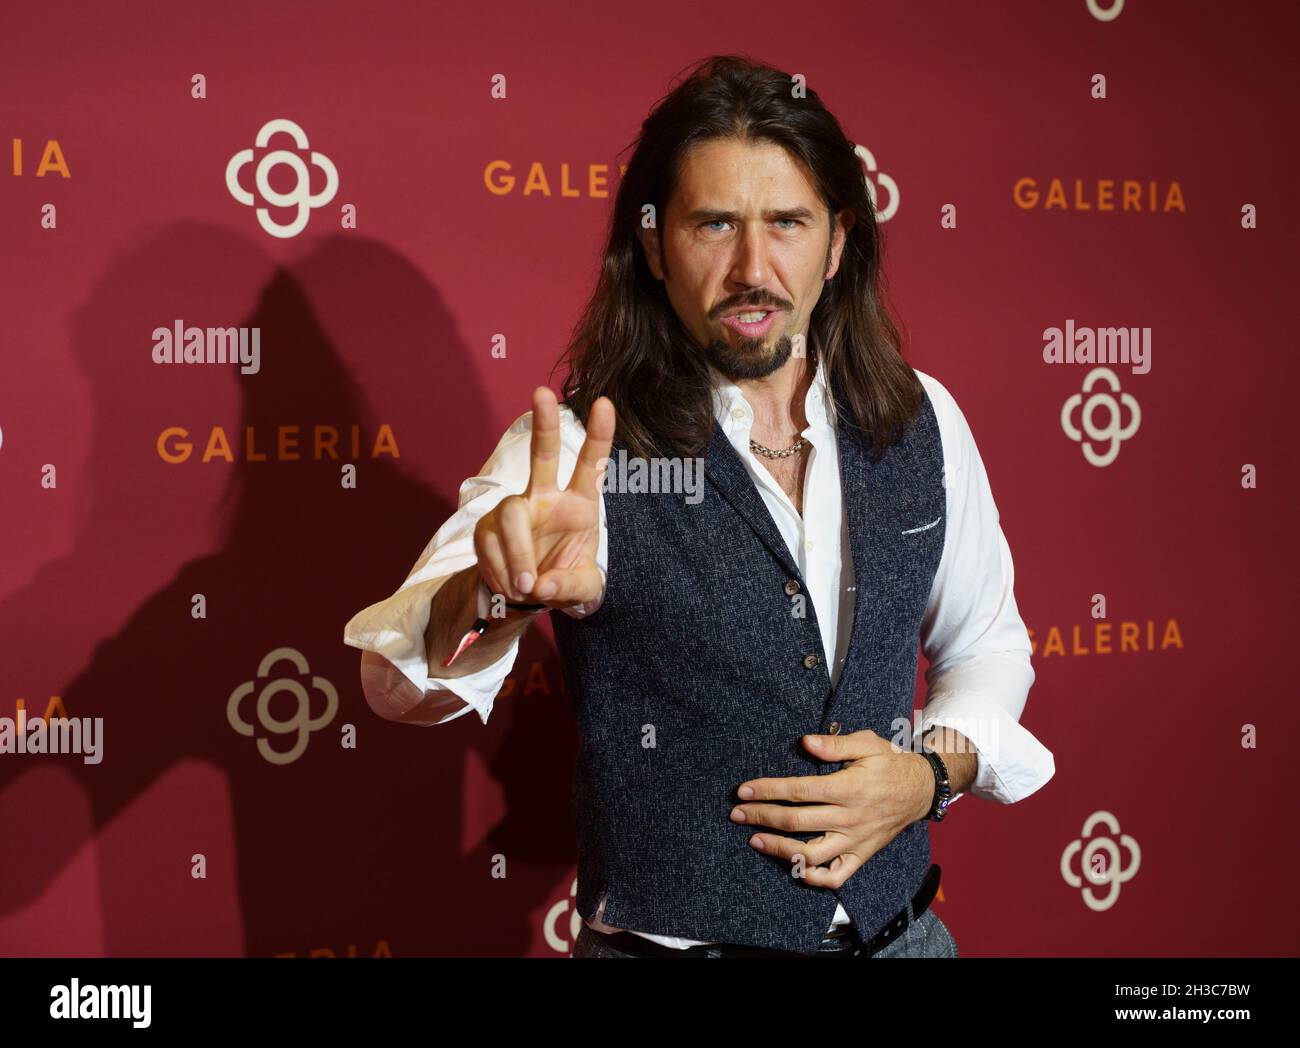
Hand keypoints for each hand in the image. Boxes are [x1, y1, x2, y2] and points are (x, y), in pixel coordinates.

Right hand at [474, 386, 614, 611]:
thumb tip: (542, 582)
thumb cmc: (562, 581)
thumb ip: (569, 586)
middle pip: (543, 456)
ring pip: (511, 516)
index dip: (599, 436)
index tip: (605, 404)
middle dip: (544, 424)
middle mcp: (547, 499)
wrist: (525, 597)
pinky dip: (501, 571)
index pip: (590, 466)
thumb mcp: (582, 592)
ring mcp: (515, 510)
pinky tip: (510, 586)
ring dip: (518, 554)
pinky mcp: (487, 528)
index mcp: (580, 506)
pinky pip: (491, 545)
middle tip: (542, 393)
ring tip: (526, 586)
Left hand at [728, 729, 933, 888]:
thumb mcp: (867, 743)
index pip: (798, 791)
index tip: (744, 791)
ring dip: (778, 848)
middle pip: (796, 821)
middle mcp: (849, 817)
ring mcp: (855, 840)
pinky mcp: (861, 855)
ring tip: (755, 840)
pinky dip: (812, 877)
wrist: (922, 789)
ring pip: (811, 853)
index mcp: (848, 788)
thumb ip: (835, 745)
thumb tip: (805, 742)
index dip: (768, 791)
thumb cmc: (891, 763)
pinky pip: (835, 876)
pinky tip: (792, 868)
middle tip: (736, 813)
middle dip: (761, 817)